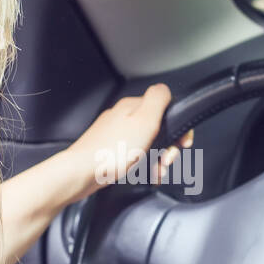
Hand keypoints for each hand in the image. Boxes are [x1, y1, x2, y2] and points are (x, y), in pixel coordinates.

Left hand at [59, 83, 192, 201]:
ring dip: (156, 160)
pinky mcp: (110, 151)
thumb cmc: (111, 151)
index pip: (165, 110)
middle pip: (157, 130)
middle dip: (167, 148)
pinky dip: (143, 167)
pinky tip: (144, 175)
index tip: (180, 143)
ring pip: (147, 145)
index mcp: (132, 107)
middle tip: (165, 161)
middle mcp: (123, 118)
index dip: (177, 128)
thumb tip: (165, 88)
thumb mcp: (144, 120)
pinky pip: (134, 157)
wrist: (82, 173)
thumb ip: (158, 99)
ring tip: (155, 172)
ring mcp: (116, 134)